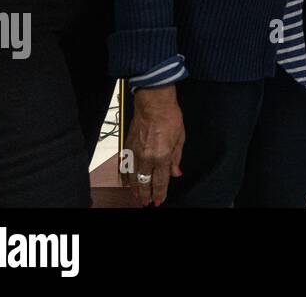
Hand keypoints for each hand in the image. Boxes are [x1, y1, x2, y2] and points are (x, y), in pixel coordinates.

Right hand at [123, 86, 184, 206]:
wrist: (153, 103)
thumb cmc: (169, 117)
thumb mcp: (180, 138)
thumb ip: (176, 158)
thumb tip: (176, 173)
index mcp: (162, 156)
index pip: (161, 181)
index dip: (160, 193)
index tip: (159, 201)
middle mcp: (147, 157)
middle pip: (145, 182)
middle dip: (146, 195)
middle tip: (146, 203)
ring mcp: (135, 152)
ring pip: (133, 177)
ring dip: (135, 189)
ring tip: (137, 197)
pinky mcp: (127, 146)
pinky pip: (125, 166)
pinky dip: (125, 177)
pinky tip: (127, 182)